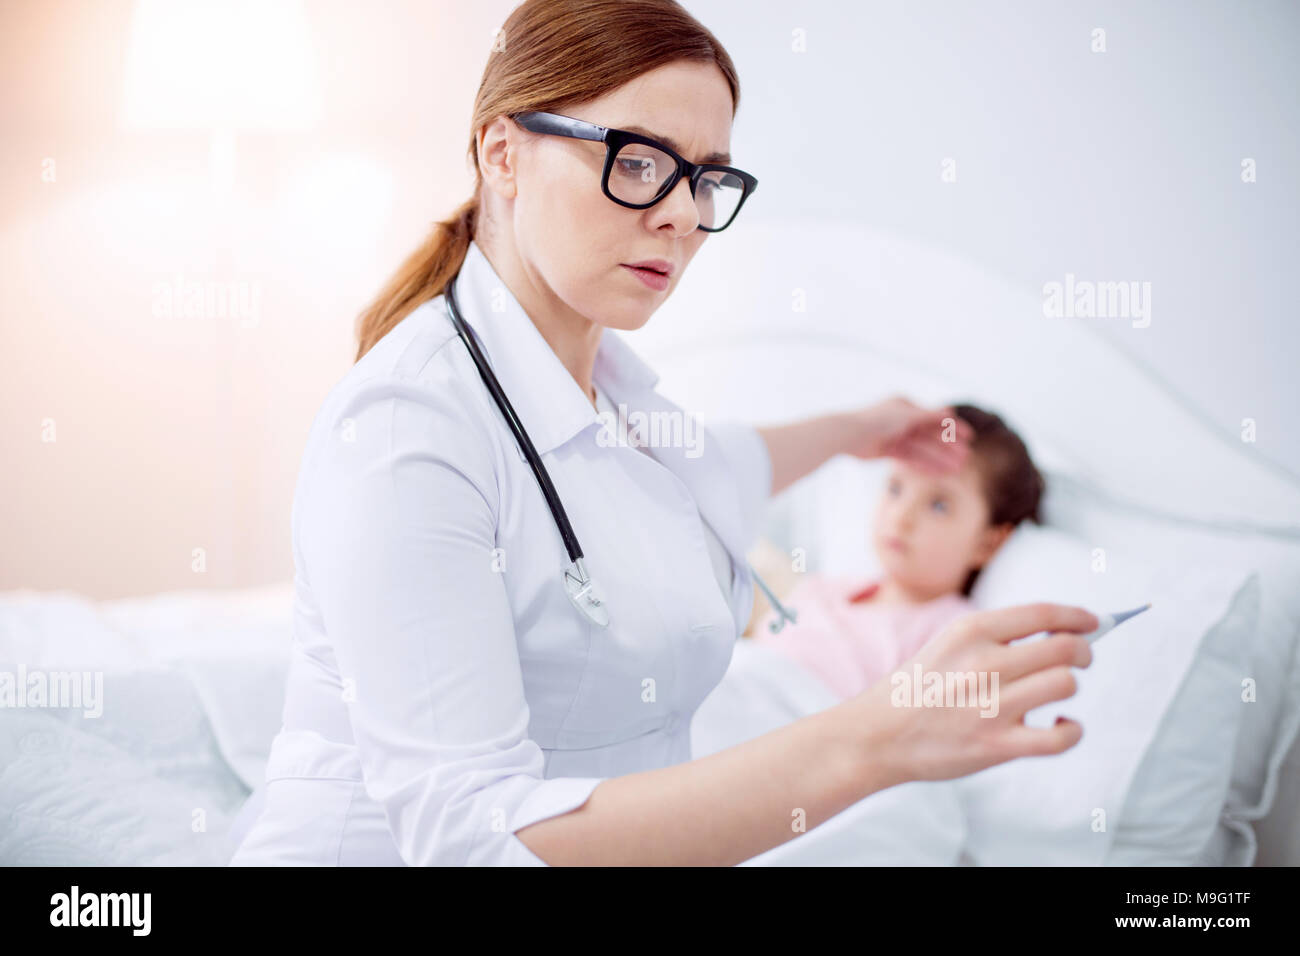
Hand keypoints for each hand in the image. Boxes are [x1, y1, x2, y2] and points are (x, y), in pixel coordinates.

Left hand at [843, 395, 972, 473]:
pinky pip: (910, 459)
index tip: (969, 437)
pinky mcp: (887, 451)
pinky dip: (924, 465)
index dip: (953, 427)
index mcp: (906, 406)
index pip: (935, 418)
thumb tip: (950, 411)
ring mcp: (894, 436)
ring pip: (922, 450)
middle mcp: (902, 420)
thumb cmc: (878, 420)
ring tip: (956, 469)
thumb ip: (930, 415)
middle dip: (948, 448)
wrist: (849, 435)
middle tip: (965, 459)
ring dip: (939, 459)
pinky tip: (938, 472)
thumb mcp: (908, 415)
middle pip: (930, 436)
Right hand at [847, 603, 1099, 783]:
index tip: (1093, 622)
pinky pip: (1060, 737)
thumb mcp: (947, 645)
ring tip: (1054, 694)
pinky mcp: (997, 745)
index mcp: (970, 631)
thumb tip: (1063, 632)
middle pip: (1065, 648)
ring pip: (1066, 684)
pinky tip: (1059, 726)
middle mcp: (984, 664)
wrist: (876, 735)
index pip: (1044, 613)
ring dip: (1069, 688)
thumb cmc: (917, 689)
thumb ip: (996, 637)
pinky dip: (1071, 731)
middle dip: (1083, 651)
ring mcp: (991, 706)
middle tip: (1078, 659)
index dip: (1078, 616)